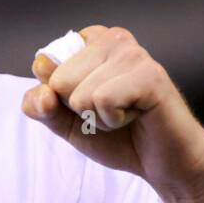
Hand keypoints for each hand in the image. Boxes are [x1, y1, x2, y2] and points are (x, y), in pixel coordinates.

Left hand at [20, 25, 203, 202]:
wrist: (162, 164)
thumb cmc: (119, 136)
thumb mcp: (66, 123)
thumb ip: (41, 106)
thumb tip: (42, 92)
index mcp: (92, 40)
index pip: (44, 67)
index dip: (61, 99)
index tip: (92, 104)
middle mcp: (114, 38)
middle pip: (60, 81)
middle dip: (80, 109)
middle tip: (113, 112)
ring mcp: (134, 54)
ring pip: (80, 94)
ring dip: (98, 118)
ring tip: (126, 115)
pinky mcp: (150, 76)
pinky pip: (103, 101)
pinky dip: (112, 121)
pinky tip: (137, 116)